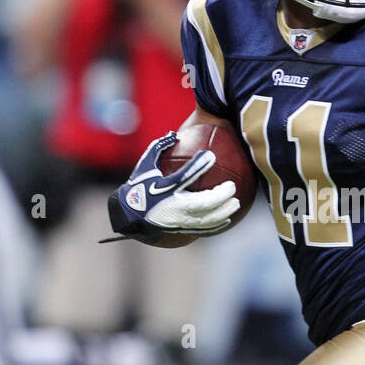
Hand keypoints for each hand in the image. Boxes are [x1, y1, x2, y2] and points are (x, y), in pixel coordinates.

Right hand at [107, 131, 239, 244]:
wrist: (128, 216)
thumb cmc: (138, 187)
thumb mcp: (145, 166)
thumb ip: (159, 148)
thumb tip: (174, 134)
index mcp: (164, 189)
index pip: (183, 176)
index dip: (198, 166)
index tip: (211, 155)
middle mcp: (172, 207)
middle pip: (201, 203)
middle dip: (219, 195)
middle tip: (233, 186)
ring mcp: (177, 221)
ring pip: (206, 220)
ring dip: (223, 212)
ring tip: (236, 204)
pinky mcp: (180, 230)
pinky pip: (202, 229)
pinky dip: (216, 225)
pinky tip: (227, 220)